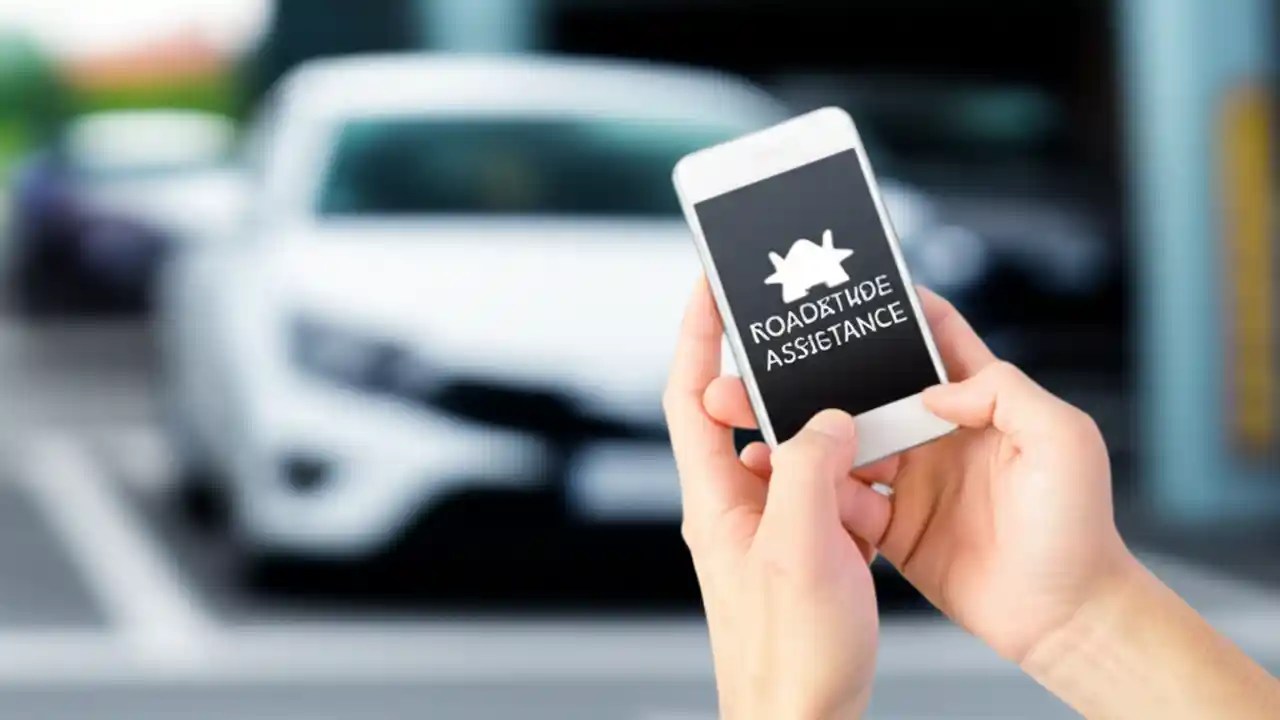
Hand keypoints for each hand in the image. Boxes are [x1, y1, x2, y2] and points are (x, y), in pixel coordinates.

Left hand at [664, 279, 889, 718]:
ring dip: (832, 441)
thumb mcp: (798, 547)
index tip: (710, 284)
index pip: (689, 394)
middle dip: (780, 383)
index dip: (696, 334)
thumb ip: (809, 469)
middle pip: (747, 417)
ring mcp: (770, 529)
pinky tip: (877, 495)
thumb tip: (829, 421)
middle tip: (809, 344)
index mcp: (715, 499)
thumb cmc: (788, 655)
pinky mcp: (805, 551)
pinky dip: (856, 486)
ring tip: (858, 437)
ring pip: (799, 457)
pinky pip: (831, 496)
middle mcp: (736, 507)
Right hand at [703, 286, 1134, 663]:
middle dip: (838, 372)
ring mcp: (914, 481)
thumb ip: (1004, 393)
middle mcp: (940, 436)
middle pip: (879, 389)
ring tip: (787, 425)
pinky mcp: (895, 528)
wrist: (1064, 617)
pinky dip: (821, 491)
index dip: (906, 310)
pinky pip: (846, 501)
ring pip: (851, 443)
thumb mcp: (1063, 438)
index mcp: (983, 403)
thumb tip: (933, 390)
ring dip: (820, 434)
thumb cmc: (1078, 528)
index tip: (865, 288)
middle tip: (792, 358)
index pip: (940, 339)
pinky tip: (804, 483)